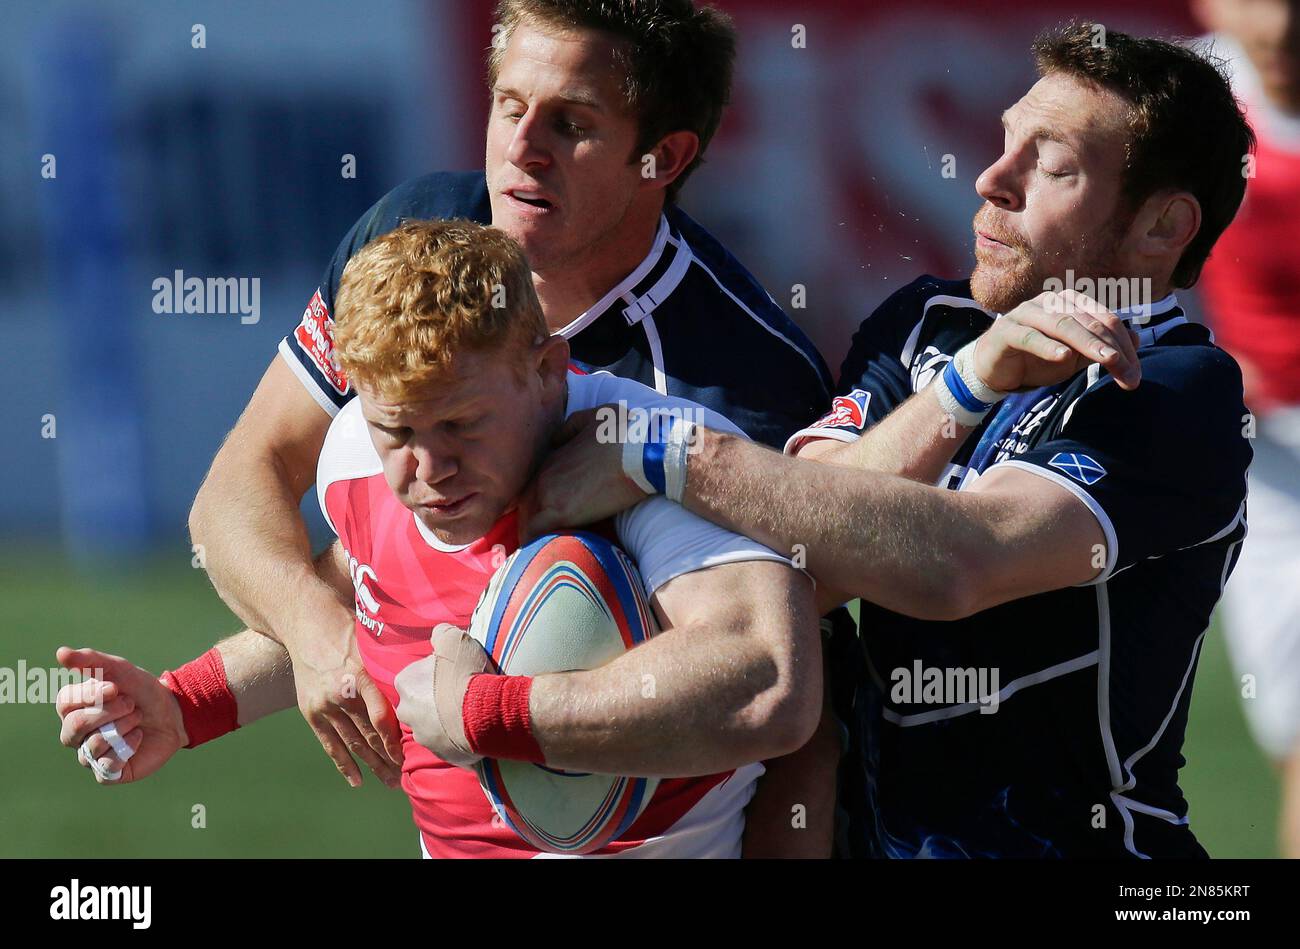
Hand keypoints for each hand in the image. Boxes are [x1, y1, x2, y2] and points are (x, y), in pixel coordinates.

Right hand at [55, 646, 187, 783]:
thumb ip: (91, 661)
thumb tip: (60, 652)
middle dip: (110, 711)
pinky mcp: (107, 772)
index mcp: (73, 708)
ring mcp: (89, 754)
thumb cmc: (142, 691)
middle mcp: (75, 733)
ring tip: (137, 719)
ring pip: (93, 745)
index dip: (91, 695)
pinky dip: (127, 749)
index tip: (115, 687)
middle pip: (76, 725)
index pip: (65, 703)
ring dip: (123, 727)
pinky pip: (106, 767)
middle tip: (131, 703)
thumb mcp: (120, 670)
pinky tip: (138, 738)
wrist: (173, 712)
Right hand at [285, 606, 404, 788]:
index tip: (409, 754)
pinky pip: (329, 744)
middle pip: (368, 735)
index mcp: (359, 676)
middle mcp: (340, 695)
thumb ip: (392, 666)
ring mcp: (323, 706)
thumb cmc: (348, 630)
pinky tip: (357, 781)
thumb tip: (425, 680)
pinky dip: (343, 763)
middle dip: (388, 758)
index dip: (394, 740)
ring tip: (389, 782)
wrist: (307, 625)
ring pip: (352, 743)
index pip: (380, 717)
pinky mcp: (311, 713)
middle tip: (405, 776)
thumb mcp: (373, 643)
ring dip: (371, 765)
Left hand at [394, 624, 492, 769]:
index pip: (414, 678)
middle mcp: (407, 712)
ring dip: (445, 721)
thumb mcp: (453, 639)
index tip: (450, 675)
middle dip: (434, 702)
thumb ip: (441, 633)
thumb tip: (438, 633)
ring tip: (467, 714)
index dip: (434, 675)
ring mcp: (423, 737)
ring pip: (432, 726)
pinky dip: (458, 738)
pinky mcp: (441, 754)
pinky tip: (473, 729)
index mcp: (405, 684)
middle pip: (418, 704)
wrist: (485, 712)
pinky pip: (448, 744)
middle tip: (457, 695)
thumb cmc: (466, 674)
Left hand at [519, 406, 650, 541]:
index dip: (542, 502)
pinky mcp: (559, 512)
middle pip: (526, 505)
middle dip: (534, 521)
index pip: (535, 485)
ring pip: (527, 520)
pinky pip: (535, 534)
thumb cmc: (625, 433)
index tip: (551, 516)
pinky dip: (536, 545)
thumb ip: (571, 427)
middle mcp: (543, 474)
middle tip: (546, 539)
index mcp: (552, 456)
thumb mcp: (595, 417)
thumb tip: (556, 440)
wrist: (641, 451)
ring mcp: (548, 492)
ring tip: (545, 552)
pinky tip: (543, 557)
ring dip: (534, 535)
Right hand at [971, 289, 1141, 392]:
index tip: (1134, 376)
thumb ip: (1099, 347)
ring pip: (1063, 325)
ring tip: (1107, 359)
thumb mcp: (1074, 356)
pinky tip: (1063, 357)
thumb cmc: (1035, 358)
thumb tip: (1136, 340)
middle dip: (1112, 349)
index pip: (1106, 320)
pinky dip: (1047, 346)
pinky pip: (1030, 337)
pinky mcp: (1006, 330)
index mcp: (1069, 302)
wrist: (993, 368)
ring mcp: (1026, 313)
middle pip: (1089, 322)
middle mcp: (1050, 301)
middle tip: (1129, 376)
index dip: (1125, 346)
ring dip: (1088, 343)